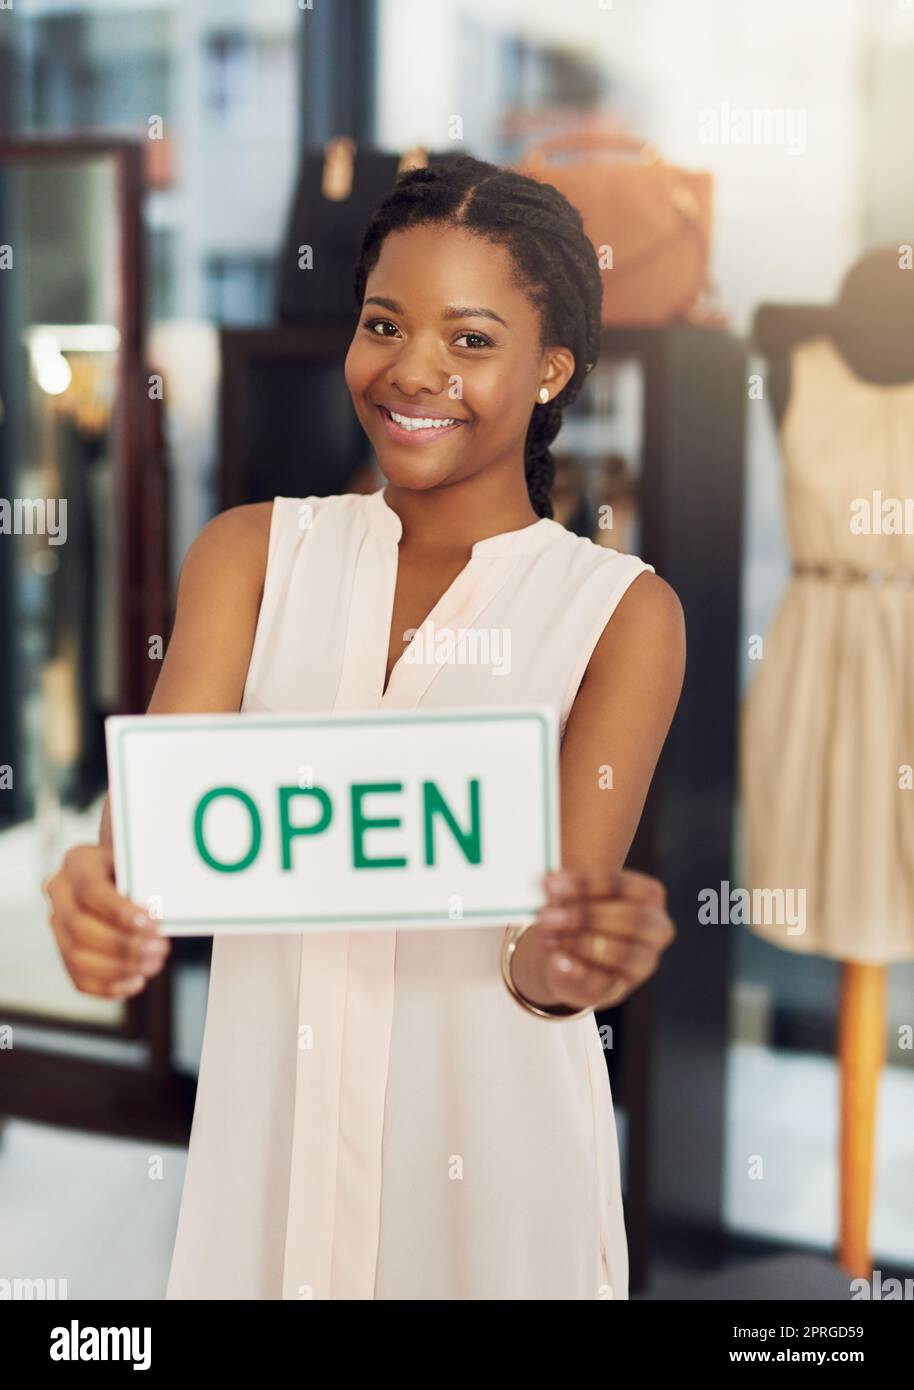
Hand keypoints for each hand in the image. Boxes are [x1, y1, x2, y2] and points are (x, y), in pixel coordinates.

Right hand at [43, 845, 170, 999]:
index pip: (90, 890)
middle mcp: (59, 893)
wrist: (121, 876)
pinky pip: (79, 979)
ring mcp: (58, 925)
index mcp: (77, 862)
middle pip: (80, 928)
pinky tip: (136, 981)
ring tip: (153, 964)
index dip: (120, 911)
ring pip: (76, 958)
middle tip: (160, 948)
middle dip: (124, 945)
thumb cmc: (135, 869)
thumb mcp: (139, 862)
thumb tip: (159, 909)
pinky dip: (109, 986)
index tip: (153, 922)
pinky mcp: (64, 952)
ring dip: (119, 968)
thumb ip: (144, 881)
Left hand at [514, 867, 675, 1012]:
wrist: (571, 956)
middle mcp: (656, 928)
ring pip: (622, 954)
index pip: (622, 885)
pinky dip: (577, 972)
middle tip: (547, 916)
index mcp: (649, 894)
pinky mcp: (621, 988)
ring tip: (548, 937)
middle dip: (586, 916)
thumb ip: (563, 892)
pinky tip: (557, 961)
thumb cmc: (579, 915)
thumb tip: (548, 884)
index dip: (585, 885)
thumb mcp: (572, 897)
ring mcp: (644, 962)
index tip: (549, 885)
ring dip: (581, 944)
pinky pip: (602, 984)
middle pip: (631, 918)